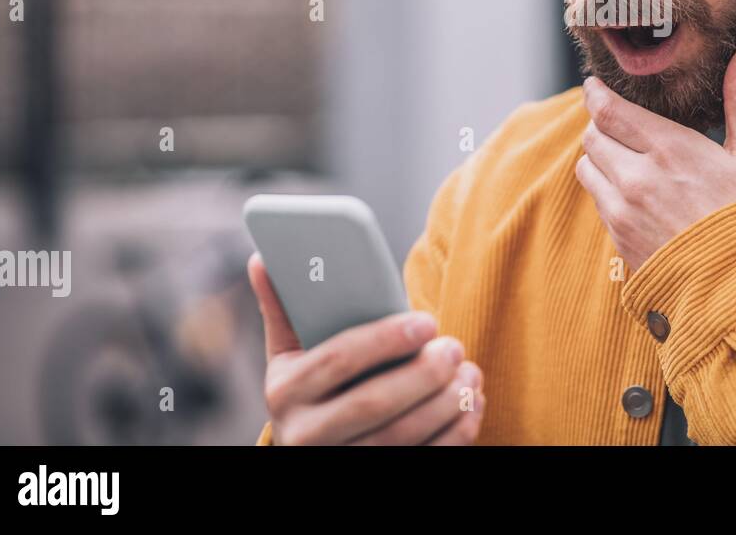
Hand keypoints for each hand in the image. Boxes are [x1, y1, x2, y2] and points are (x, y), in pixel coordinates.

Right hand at [248, 253, 484, 444]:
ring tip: (470, 374)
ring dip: (445, 404)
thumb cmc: (312, 383)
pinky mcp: (372, 477)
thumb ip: (284, 307)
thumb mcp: (290, 351)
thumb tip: (263, 259)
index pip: (337, 359)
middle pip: (371, 404)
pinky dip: (454, 435)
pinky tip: (472, 407)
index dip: (385, 340)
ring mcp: (341, 460)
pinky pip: (422, 460)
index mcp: (285, 391)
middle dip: (422, 374)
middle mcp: (305, 435)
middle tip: (455, 348)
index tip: (427, 321)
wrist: (314, 444)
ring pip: (399, 438)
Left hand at [575, 42, 735, 271]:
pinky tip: (634, 192)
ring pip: (586, 167)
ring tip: (624, 157)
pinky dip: (605, 188)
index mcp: (670, 149)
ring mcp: (623, 210)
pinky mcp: (618, 237)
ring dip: (598, 157)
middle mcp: (638, 177)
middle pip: (592, 135)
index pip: (609, 110)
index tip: (594, 86)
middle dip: (600, 124)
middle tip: (616, 122)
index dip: (595, 94)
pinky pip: (597, 200)